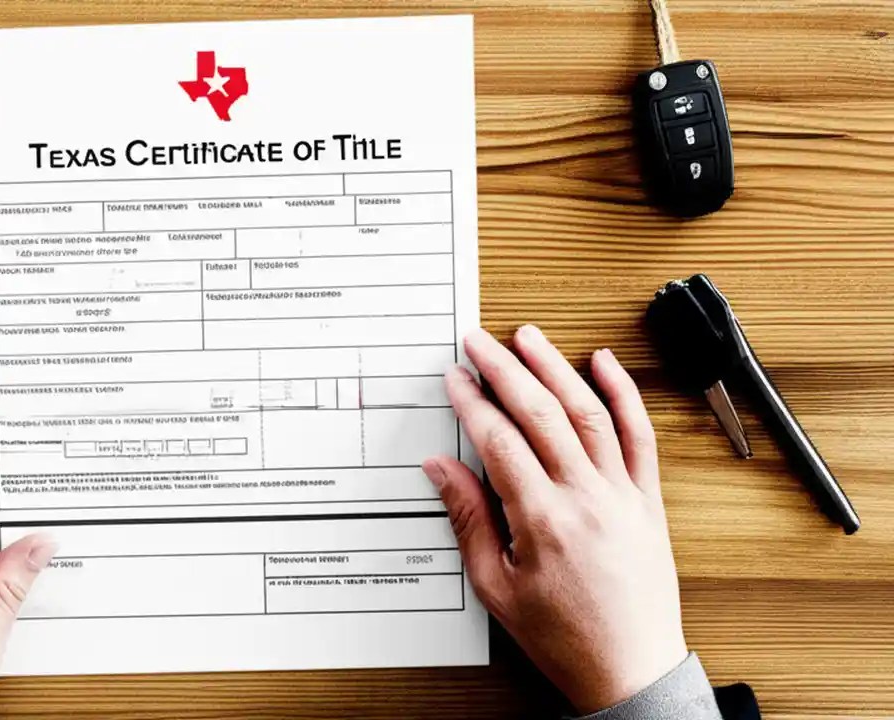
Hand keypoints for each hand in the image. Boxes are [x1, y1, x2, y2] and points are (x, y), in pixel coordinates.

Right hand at [423, 326, 686, 713]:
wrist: (629, 669)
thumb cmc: (562, 637)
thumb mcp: (496, 588)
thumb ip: (468, 520)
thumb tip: (441, 469)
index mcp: (543, 521)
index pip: (500, 441)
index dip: (473, 402)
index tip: (454, 379)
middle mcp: (586, 499)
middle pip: (541, 413)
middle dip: (504, 369)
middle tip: (479, 341)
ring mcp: (622, 495)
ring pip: (588, 412)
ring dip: (556, 368)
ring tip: (528, 337)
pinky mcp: (647, 499)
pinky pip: (639, 435)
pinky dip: (623, 393)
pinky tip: (604, 363)